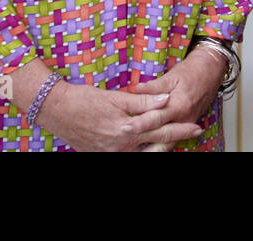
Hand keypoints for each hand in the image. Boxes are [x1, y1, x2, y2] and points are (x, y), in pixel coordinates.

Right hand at [34, 81, 203, 151]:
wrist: (57, 110)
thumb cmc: (84, 100)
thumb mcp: (116, 97)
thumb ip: (143, 101)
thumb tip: (166, 100)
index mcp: (125, 130)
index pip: (161, 130)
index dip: (180, 129)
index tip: (195, 127)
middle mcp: (120, 146)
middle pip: (156, 145)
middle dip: (176, 139)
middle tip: (193, 132)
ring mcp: (111, 153)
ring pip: (143, 154)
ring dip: (160, 147)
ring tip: (175, 140)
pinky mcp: (103, 154)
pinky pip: (128, 155)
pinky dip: (142, 150)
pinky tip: (149, 145)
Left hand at [126, 46, 227, 150]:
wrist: (211, 72)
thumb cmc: (193, 72)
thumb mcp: (172, 75)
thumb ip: (154, 86)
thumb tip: (136, 89)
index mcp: (179, 105)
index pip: (156, 118)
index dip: (139, 123)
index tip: (125, 127)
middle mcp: (183, 118)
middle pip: (160, 135)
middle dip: (142, 140)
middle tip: (125, 140)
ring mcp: (186, 124)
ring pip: (167, 143)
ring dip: (151, 147)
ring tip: (135, 149)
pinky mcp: (186, 126)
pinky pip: (172, 140)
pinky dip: (160, 145)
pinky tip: (148, 147)